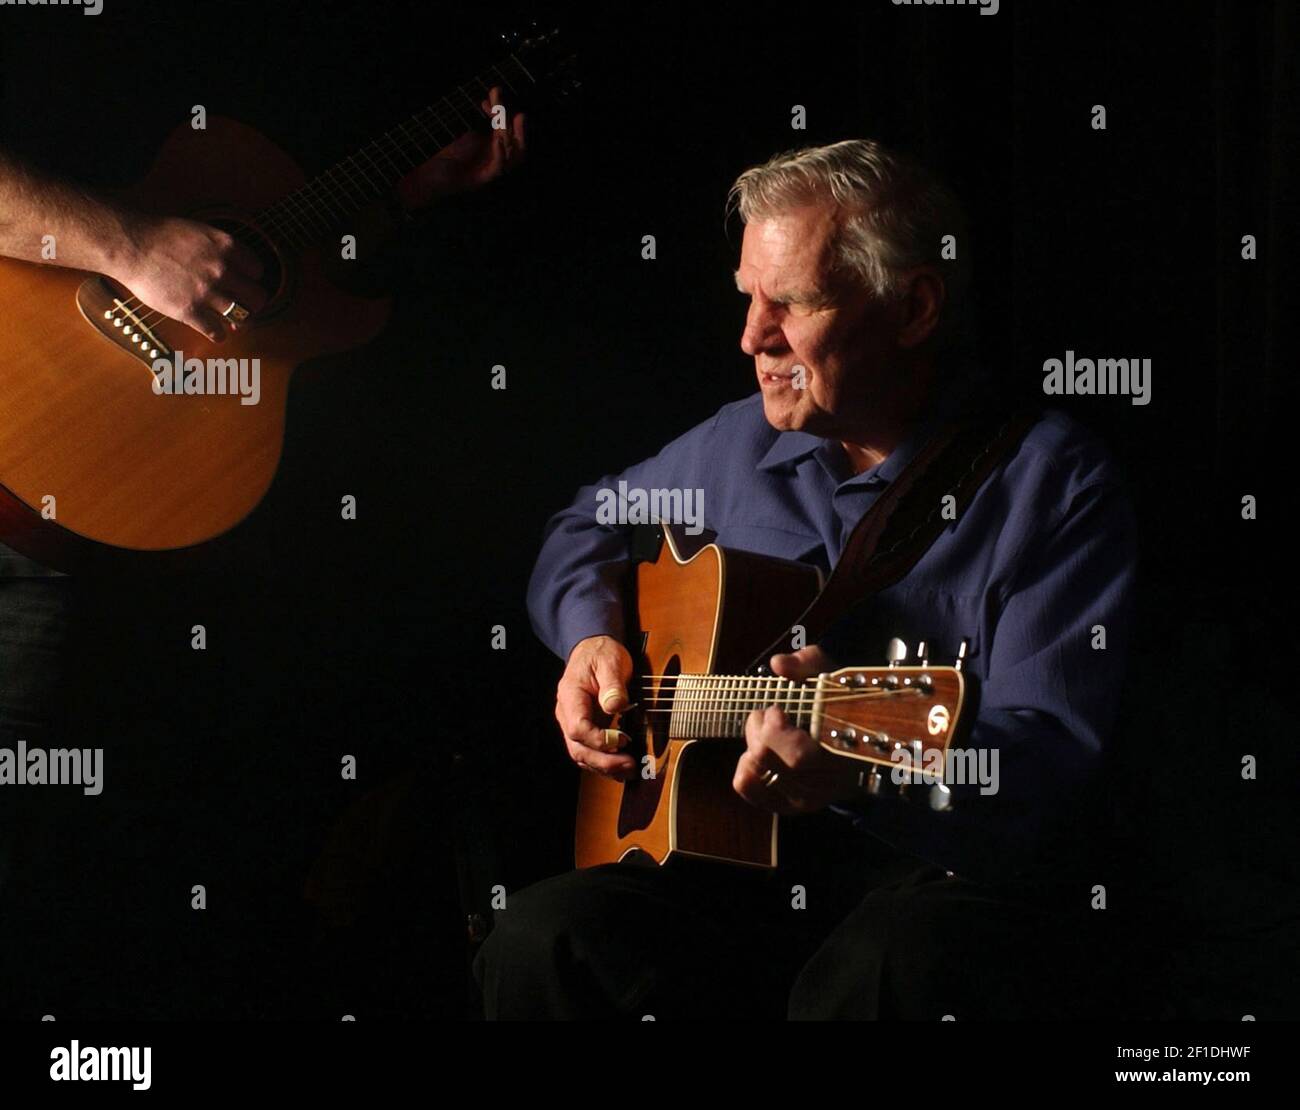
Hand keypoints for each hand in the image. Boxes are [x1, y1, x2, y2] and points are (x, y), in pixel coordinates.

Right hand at [114, 214, 266, 342]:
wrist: (129, 245)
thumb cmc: (159, 235)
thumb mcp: (199, 231)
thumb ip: (220, 248)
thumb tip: (234, 264)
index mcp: (226, 247)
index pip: (257, 270)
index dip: (252, 279)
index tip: (246, 283)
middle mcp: (222, 270)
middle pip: (257, 297)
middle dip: (254, 304)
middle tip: (247, 307)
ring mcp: (206, 292)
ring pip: (241, 317)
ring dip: (240, 322)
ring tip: (235, 323)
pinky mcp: (189, 311)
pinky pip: (216, 332)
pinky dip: (219, 335)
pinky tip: (217, 334)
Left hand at [396, 86, 525, 209]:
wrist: (430, 176)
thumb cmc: (447, 155)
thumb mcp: (466, 133)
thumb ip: (479, 121)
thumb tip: (486, 101)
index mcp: (492, 148)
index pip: (506, 129)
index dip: (502, 111)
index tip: (494, 93)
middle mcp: (495, 160)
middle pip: (514, 144)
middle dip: (518, 128)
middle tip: (520, 114)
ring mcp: (490, 171)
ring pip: (512, 158)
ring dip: (511, 140)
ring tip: (505, 123)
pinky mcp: (482, 180)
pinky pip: (497, 169)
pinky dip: (500, 156)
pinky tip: (498, 142)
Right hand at [555, 635, 635, 780]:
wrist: (593, 650)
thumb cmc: (600, 654)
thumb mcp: (610, 661)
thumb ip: (612, 684)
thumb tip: (615, 705)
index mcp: (570, 696)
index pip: (577, 728)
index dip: (599, 739)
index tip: (622, 739)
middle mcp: (567, 714)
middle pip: (577, 748)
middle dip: (603, 761)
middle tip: (629, 764)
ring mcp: (573, 723)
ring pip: (581, 755)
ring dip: (604, 767)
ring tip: (629, 770)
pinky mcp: (584, 729)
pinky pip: (589, 752)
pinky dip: (604, 763)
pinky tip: (621, 768)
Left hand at [733, 645, 864, 814]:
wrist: (851, 739)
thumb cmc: (835, 702)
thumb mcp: (828, 675)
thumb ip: (807, 664)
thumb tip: (779, 664)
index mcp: (846, 752)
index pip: (798, 757)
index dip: (776, 731)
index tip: (779, 710)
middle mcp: (829, 783)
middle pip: (772, 763)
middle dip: (762, 732)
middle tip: (771, 715)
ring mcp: (809, 798)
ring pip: (759, 775)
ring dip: (753, 747)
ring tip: (767, 734)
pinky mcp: (790, 805)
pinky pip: (750, 790)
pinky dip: (744, 768)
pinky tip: (755, 754)